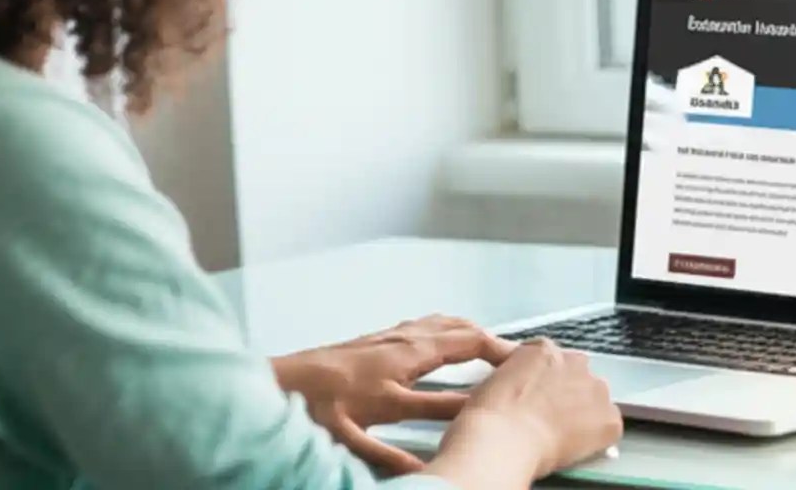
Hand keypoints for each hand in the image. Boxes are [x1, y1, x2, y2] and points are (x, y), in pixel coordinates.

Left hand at [271, 315, 515, 473]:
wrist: (274, 380)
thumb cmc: (310, 407)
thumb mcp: (349, 440)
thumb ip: (391, 458)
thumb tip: (429, 471)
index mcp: (398, 371)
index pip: (459, 370)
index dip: (492, 379)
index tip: (517, 386)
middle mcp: (399, 347)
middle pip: (461, 335)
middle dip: (495, 345)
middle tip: (520, 363)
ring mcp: (391, 337)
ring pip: (446, 323)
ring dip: (475, 333)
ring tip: (498, 348)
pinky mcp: (381, 336)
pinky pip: (430, 322)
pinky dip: (453, 326)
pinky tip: (453, 335)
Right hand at [426, 340, 622, 489]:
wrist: (502, 439)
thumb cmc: (489, 416)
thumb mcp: (494, 379)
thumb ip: (515, 375)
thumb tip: (518, 387)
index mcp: (543, 349)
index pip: (553, 362)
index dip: (546, 384)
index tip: (539, 399)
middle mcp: (574, 362)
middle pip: (578, 377)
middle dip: (568, 395)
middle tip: (548, 418)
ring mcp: (595, 390)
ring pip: (596, 400)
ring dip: (583, 414)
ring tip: (559, 435)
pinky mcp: (609, 419)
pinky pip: (608, 427)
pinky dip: (597, 438)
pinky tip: (574, 447)